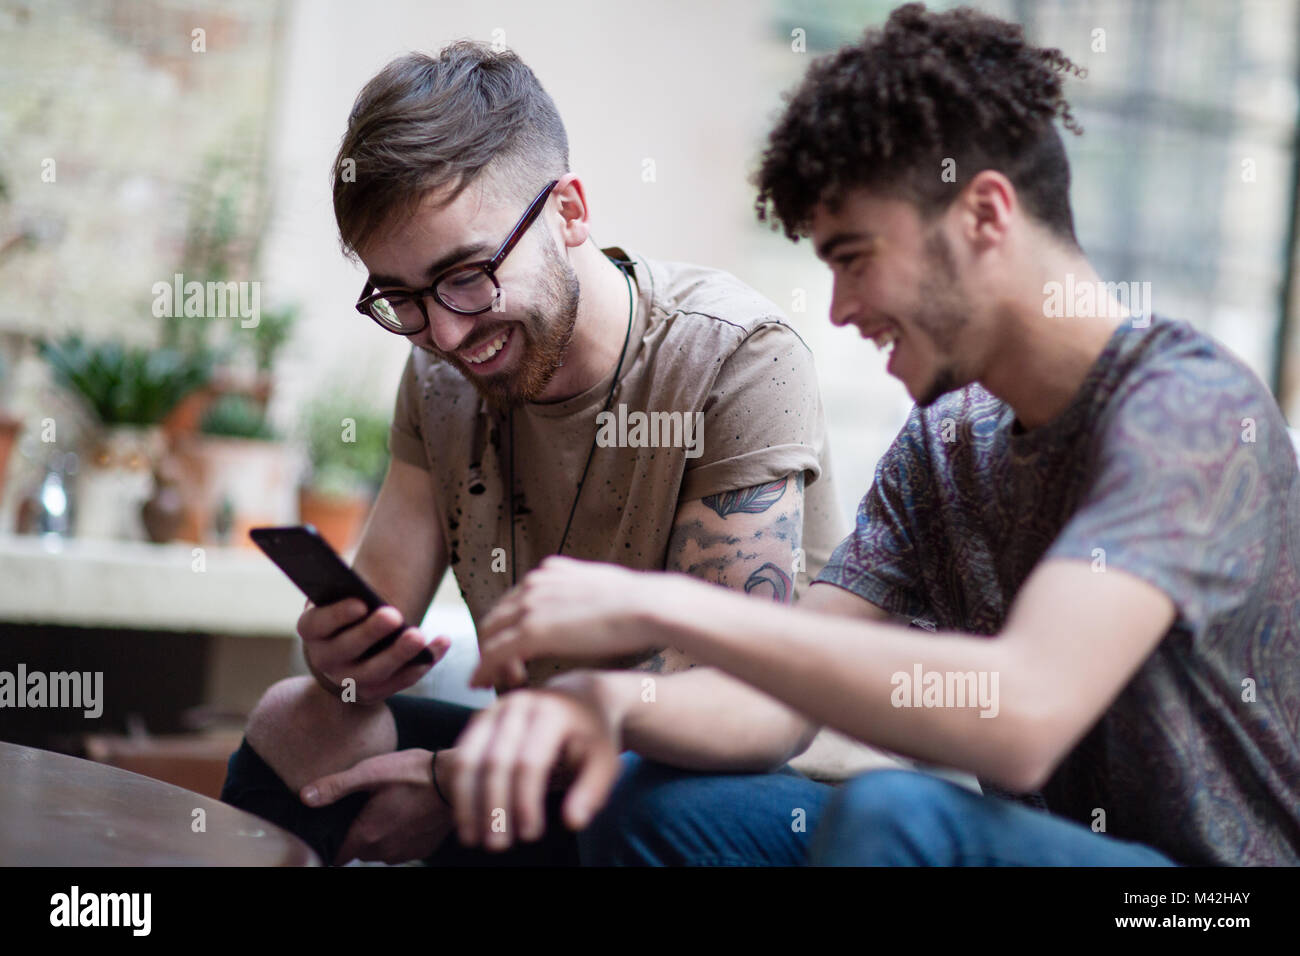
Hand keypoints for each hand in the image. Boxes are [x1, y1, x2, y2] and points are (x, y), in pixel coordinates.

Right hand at [299, 598, 449, 704]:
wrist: (345, 657)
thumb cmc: (348, 615)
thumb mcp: (340, 600)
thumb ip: (347, 590)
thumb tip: (365, 583)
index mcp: (313, 631)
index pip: (317, 624)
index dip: (338, 615)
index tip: (361, 603)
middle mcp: (325, 660)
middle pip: (347, 649)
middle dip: (371, 632)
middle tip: (394, 614)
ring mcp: (349, 681)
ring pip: (375, 671)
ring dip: (399, 653)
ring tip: (418, 635)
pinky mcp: (374, 693)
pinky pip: (402, 680)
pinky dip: (423, 662)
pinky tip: (442, 642)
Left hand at [301, 748, 454, 864]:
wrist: (457, 781)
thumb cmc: (414, 773)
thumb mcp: (371, 772)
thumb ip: (335, 786)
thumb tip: (304, 797)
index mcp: (367, 834)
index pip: (337, 855)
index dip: (331, 843)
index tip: (333, 827)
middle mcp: (385, 851)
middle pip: (358, 851)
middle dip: (356, 834)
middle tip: (363, 807)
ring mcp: (406, 851)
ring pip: (380, 850)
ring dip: (379, 834)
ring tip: (386, 806)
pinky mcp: (424, 848)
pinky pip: (401, 847)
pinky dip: (400, 834)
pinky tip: (405, 811)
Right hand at [446, 688, 621, 851]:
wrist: (579, 698)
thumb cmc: (591, 736)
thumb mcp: (605, 760)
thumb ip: (592, 791)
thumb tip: (573, 822)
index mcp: (552, 713)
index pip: (531, 762)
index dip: (526, 801)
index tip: (530, 834)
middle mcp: (518, 705)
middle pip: (495, 761)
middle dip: (494, 806)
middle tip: (497, 845)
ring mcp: (495, 709)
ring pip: (469, 757)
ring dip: (468, 802)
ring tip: (473, 838)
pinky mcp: (481, 718)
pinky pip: (462, 755)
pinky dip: (460, 790)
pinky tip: (465, 819)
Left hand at [471, 556, 672, 689]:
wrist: (648, 606)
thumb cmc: (639, 603)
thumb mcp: (602, 588)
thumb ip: (582, 595)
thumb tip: (588, 606)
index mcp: (548, 572)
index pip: (513, 602)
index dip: (509, 629)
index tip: (515, 652)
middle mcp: (533, 583)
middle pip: (496, 617)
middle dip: (494, 645)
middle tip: (504, 672)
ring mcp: (530, 605)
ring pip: (490, 636)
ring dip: (488, 661)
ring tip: (497, 684)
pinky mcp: (532, 630)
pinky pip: (494, 653)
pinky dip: (484, 670)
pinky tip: (483, 685)